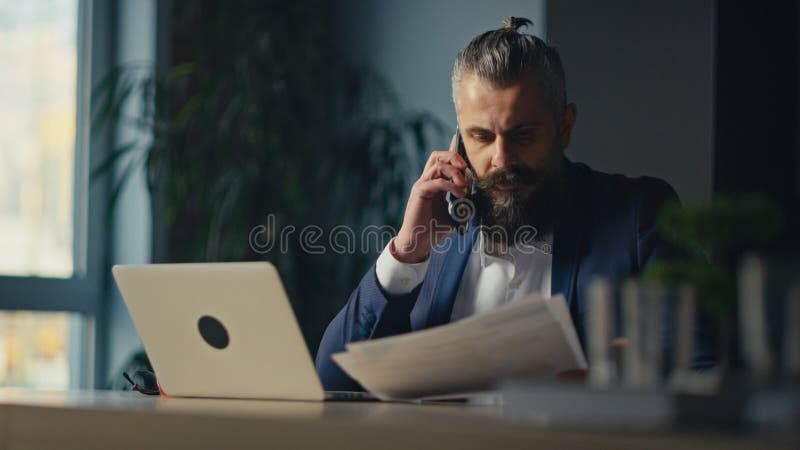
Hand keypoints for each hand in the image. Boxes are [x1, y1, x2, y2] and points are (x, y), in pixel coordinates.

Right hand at [392, 134, 469, 262]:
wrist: (418, 242)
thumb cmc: (432, 230)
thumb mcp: (453, 216)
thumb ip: (462, 206)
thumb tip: (475, 200)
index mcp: (433, 184)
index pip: (442, 161)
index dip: (455, 160)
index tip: (469, 170)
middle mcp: (426, 181)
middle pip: (437, 156)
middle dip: (454, 157)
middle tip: (466, 168)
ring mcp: (422, 185)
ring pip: (438, 165)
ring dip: (455, 173)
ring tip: (463, 186)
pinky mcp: (419, 192)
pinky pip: (437, 181)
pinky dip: (451, 185)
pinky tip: (459, 194)